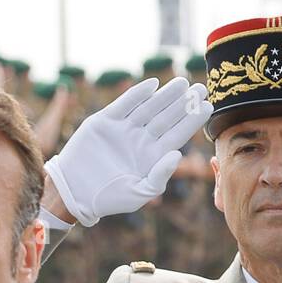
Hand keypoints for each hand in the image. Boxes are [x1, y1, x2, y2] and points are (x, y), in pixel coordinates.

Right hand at [45, 76, 212, 226]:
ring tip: (182, 83)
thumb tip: (177, 154)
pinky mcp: (104, 122)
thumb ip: (159, 176)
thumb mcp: (138, 194)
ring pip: (149, 107)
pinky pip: (124, 105)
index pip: (177, 134)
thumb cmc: (108, 199)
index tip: (208, 106)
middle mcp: (140, 140)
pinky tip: (152, 85)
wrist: (73, 193)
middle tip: (201, 88)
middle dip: (184, 103)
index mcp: (152, 156)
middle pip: (167, 117)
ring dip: (165, 95)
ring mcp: (123, 129)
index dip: (192, 120)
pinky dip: (137, 94)